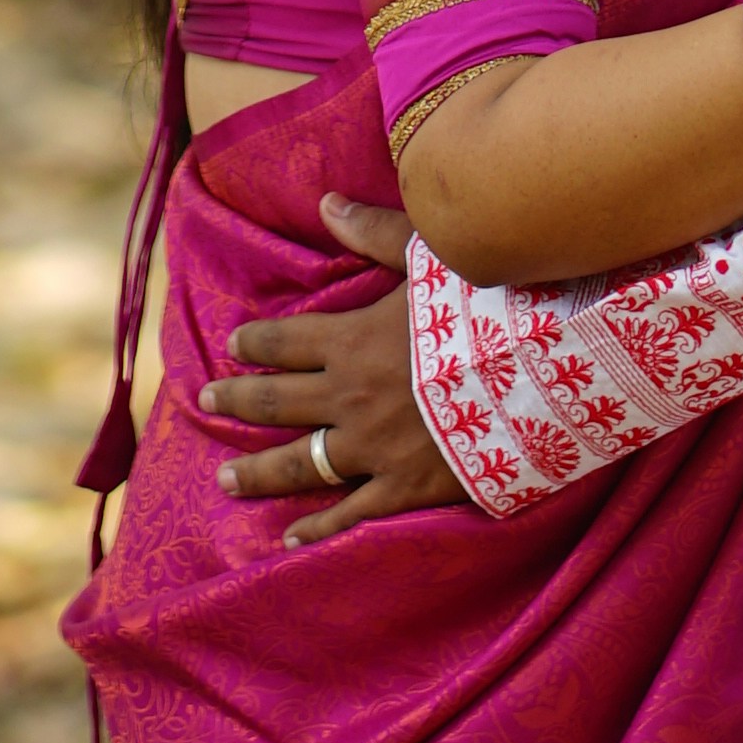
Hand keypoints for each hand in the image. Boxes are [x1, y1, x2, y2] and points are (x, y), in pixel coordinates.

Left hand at [199, 198, 466, 538]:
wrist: (535, 379)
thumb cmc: (488, 310)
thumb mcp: (431, 256)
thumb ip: (375, 232)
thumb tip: (326, 203)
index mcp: (352, 339)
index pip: (287, 340)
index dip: (256, 343)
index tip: (233, 346)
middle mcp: (350, 396)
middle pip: (278, 401)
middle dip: (239, 400)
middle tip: (208, 401)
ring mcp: (373, 448)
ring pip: (300, 463)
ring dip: (259, 471)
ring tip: (225, 480)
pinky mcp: (403, 488)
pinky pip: (350, 513)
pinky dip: (319, 529)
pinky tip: (293, 539)